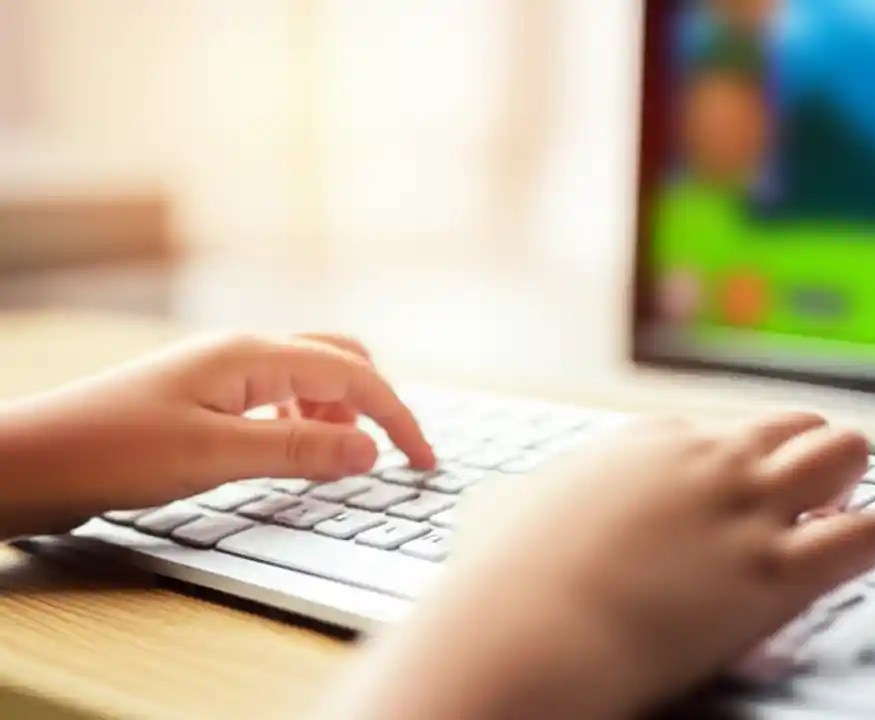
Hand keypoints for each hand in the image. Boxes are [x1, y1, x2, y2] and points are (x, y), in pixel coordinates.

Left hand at [0, 332, 431, 535]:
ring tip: (345, 462)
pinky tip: (294, 453)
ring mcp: (223, 373)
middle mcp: (243, 353)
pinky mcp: (206, 398)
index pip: (353, 376)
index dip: (398, 417)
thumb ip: (299, 449)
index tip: (424, 462)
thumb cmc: (109, 451)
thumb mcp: (214, 455)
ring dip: (340, 414)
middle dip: (377, 402)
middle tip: (395, 456)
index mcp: (252, 355)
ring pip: (309, 379)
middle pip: (340, 359)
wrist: (28, 460)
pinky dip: (306, 422)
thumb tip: (371, 450)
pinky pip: (278, 399)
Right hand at [332, 413, 874, 719]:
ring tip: (853, 506)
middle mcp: (710, 460)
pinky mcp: (775, 574)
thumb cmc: (503, 578)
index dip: (750, 457)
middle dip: (814, 455)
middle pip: (799, 426)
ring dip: (853, 479)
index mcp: (653, 442)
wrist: (526, 632)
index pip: (730, 429)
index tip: (754, 479)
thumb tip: (508, 500)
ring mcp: (747, 511)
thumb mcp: (503, 507)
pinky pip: (863, 536)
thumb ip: (526, 495)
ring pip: (843, 455)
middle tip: (819, 488)